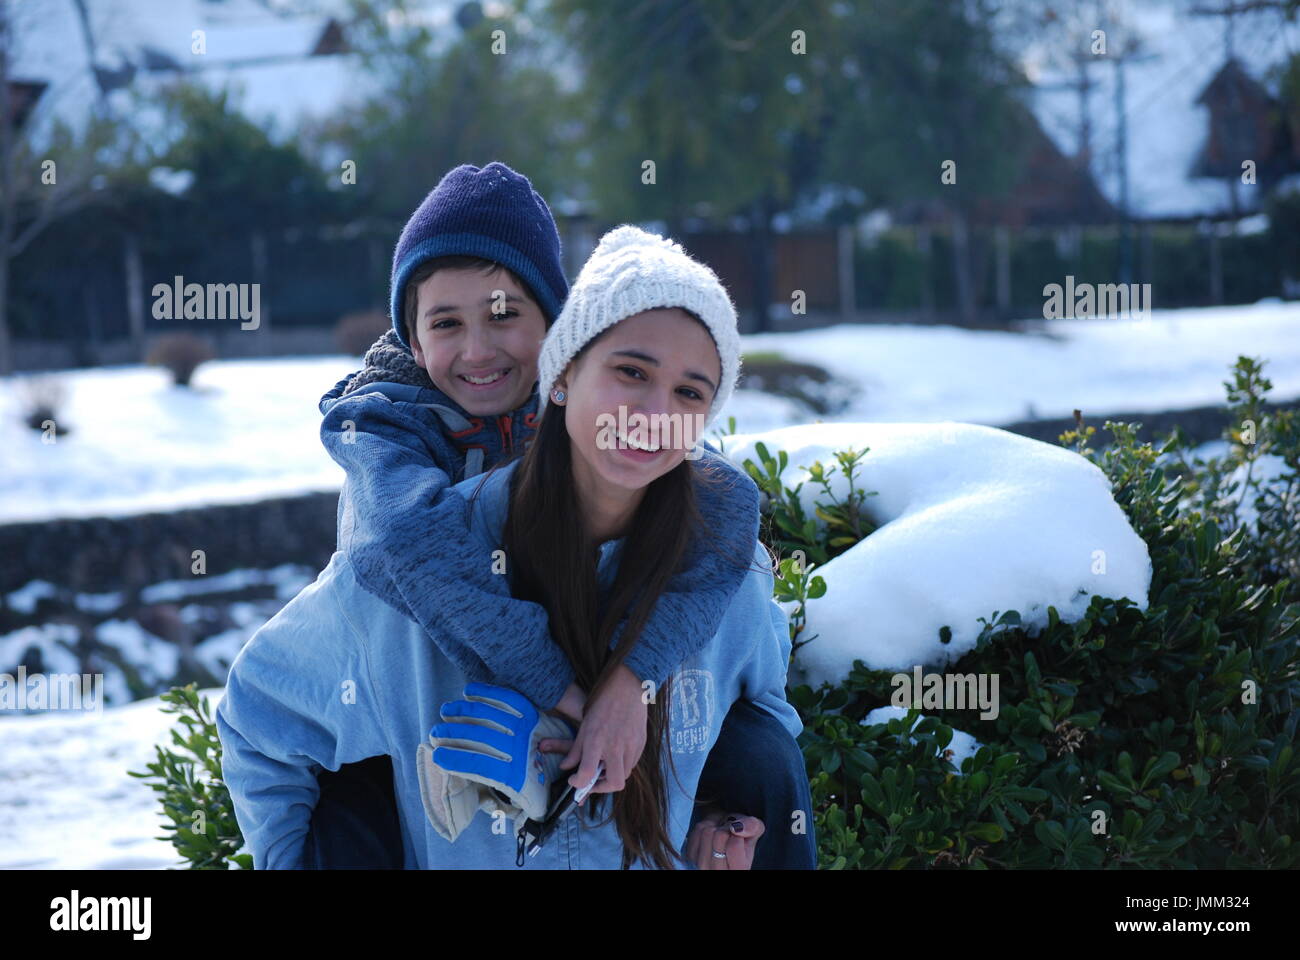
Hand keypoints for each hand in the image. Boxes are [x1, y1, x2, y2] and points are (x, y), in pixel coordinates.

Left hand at [538, 664, 646, 801]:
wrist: (627, 687)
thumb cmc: (602, 704)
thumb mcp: (584, 726)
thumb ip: (575, 750)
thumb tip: (565, 767)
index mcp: (597, 741)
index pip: (587, 773)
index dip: (578, 782)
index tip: (575, 780)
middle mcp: (615, 746)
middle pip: (614, 783)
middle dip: (602, 788)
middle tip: (593, 782)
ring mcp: (631, 745)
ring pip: (625, 774)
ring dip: (613, 776)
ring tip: (604, 767)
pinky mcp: (641, 743)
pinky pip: (633, 763)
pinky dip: (623, 765)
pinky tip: (615, 756)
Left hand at [685, 808, 764, 869]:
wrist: (725, 839)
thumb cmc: (741, 838)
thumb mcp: (754, 832)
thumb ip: (752, 827)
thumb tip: (736, 827)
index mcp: (738, 870)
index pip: (734, 845)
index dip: (737, 832)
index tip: (738, 834)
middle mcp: (717, 872)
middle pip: (719, 835)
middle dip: (726, 827)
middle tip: (729, 831)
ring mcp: (701, 866)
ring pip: (706, 831)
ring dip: (715, 825)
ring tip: (720, 832)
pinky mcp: (689, 856)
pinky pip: (697, 830)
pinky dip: (704, 826)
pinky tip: (711, 834)